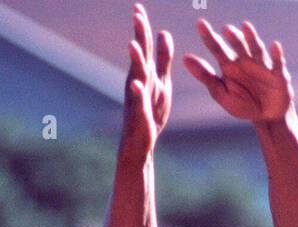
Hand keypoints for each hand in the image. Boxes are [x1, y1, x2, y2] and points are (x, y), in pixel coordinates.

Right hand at [121, 4, 172, 157]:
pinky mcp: (140, 114)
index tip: (138, 7)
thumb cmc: (150, 111)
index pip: (145, 46)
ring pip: (137, 76)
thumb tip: (164, 33)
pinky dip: (137, 92)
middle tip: (137, 14)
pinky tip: (135, 84)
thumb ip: (162, 59)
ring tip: (134, 45)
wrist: (140, 142)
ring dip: (136, 61)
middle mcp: (139, 81)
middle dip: (139, 35)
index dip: (143, 28)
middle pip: (140, 55)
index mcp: (145, 72)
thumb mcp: (161, 81)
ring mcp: (138, 97)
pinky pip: (138, 102)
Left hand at [184, 19, 292, 123]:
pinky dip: (277, 55)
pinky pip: (278, 64)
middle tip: (225, 29)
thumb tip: (185, 58)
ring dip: (251, 38)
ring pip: (256, 49)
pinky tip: (274, 46)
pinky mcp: (278, 75)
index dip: (209, 36)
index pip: (217, 47)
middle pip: (237, 45)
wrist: (267, 117)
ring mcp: (262, 66)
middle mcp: (245, 60)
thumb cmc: (243, 104)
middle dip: (233, 37)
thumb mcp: (222, 94)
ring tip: (245, 27)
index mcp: (229, 64)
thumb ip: (205, 77)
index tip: (200, 24)